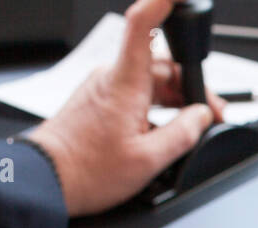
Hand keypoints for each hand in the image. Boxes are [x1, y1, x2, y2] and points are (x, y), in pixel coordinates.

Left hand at [25, 0, 226, 216]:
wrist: (47, 180)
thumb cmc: (88, 170)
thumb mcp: (149, 160)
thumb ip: (183, 134)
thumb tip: (201, 117)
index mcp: (124, 84)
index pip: (142, 26)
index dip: (161, 3)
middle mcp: (111, 79)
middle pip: (161, 66)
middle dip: (191, 88)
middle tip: (209, 117)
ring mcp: (103, 88)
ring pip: (151, 83)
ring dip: (176, 101)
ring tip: (189, 130)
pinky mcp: (99, 102)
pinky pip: (137, 95)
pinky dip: (157, 108)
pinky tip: (165, 132)